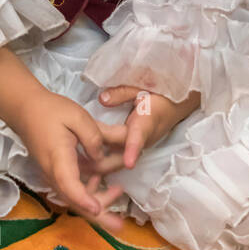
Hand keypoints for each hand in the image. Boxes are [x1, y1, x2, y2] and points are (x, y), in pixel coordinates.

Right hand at [14, 91, 126, 233]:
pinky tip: (103, 178)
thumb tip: (103, 157)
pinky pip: (73, 189)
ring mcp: (55, 175)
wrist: (25, 110)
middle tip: (119, 226)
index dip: (83, 199)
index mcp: (58, 159)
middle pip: (74, 202)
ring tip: (120, 191)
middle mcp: (54, 173)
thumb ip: (94, 136)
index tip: (97, 209)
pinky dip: (90, 190)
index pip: (69, 185)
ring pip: (76, 198)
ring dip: (98, 201)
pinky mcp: (58, 173)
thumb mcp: (76, 116)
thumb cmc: (51, 110)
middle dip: (98, 216)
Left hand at [81, 85, 201, 176]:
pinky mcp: (133, 150)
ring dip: (97, 162)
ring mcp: (138, 148)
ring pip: (116, 161)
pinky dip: (101, 159)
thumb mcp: (142, 86)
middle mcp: (143, 140)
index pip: (139, 137)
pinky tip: (83, 158)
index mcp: (146, 123)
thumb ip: (123, 93)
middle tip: (73, 154)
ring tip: (73, 160)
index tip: (129, 163)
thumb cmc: (160, 94)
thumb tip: (103, 99)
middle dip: (98, 158)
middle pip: (119, 155)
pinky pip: (116, 159)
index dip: (133, 149)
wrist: (175, 105)